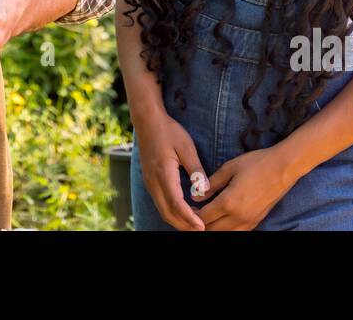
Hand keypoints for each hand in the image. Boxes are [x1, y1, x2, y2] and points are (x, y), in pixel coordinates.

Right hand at [132, 106, 207, 230]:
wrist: (147, 122)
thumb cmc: (169, 131)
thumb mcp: (186, 147)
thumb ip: (196, 170)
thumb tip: (205, 191)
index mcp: (164, 173)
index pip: (176, 203)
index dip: (189, 217)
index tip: (202, 227)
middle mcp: (154, 182)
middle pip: (168, 213)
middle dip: (184, 225)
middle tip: (203, 230)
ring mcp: (150, 183)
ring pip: (163, 211)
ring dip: (178, 221)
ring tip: (196, 224)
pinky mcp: (150, 182)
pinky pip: (161, 203)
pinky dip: (173, 212)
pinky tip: (186, 211)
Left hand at [197, 145, 298, 230]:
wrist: (283, 168)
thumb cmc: (255, 164)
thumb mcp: (229, 168)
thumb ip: (211, 184)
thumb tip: (195, 196)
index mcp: (229, 203)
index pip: (203, 217)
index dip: (192, 214)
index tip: (187, 207)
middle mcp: (238, 217)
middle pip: (212, 230)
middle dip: (200, 224)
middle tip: (194, 213)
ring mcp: (249, 221)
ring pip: (224, 234)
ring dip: (213, 228)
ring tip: (207, 217)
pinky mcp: (256, 221)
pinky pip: (237, 232)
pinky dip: (226, 229)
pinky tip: (222, 219)